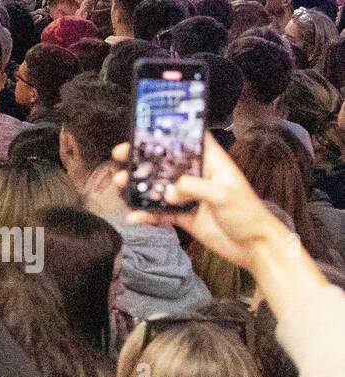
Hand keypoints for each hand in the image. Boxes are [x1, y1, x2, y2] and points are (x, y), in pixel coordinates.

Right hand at [118, 135, 289, 271]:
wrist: (256, 249)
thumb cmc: (248, 216)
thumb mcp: (223, 195)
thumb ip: (192, 187)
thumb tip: (167, 192)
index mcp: (212, 164)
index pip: (190, 140)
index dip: (171, 132)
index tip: (146, 128)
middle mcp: (199, 177)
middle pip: (167, 162)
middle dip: (143, 158)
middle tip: (121, 155)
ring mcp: (191, 197)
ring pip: (160, 187)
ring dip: (140, 186)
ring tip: (120, 184)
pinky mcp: (186, 217)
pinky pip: (162, 213)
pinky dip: (147, 215)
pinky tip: (134, 217)